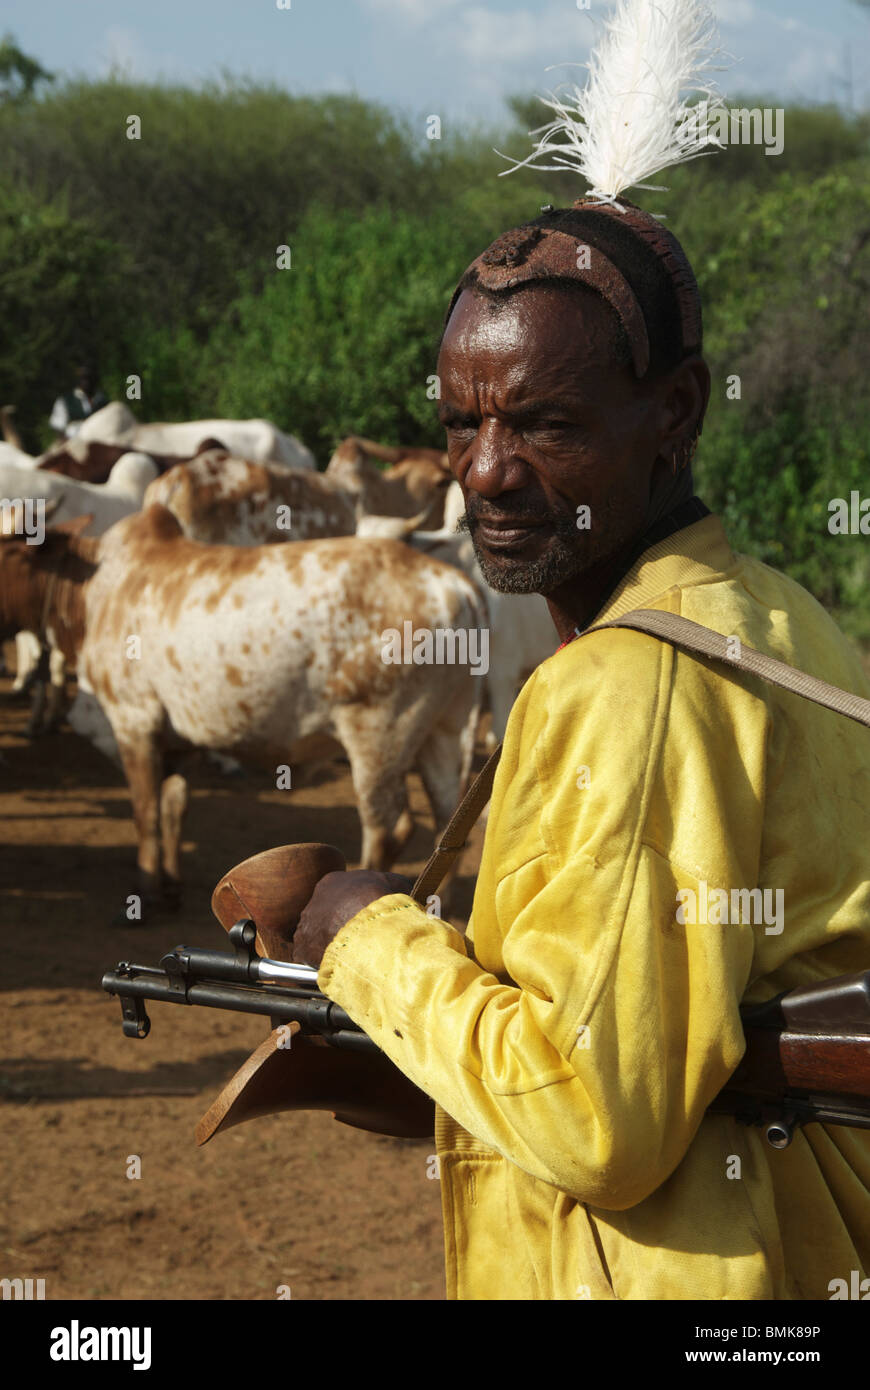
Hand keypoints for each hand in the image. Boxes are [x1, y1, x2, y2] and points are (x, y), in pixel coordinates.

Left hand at [291, 869, 414, 967]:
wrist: (370, 928)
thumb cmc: (385, 904)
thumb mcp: (396, 884)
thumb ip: (392, 885)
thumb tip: (399, 891)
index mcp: (332, 882)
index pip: (341, 896)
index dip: (354, 909)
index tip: (366, 920)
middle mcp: (313, 900)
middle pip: (326, 915)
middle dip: (340, 926)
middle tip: (359, 939)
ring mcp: (306, 923)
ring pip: (317, 934)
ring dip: (331, 943)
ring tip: (350, 953)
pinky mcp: (301, 946)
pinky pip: (309, 954)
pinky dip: (321, 960)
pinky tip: (337, 962)